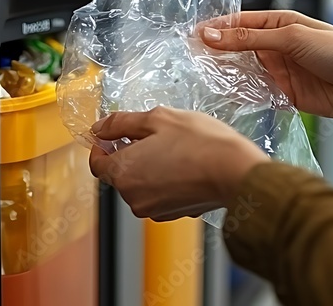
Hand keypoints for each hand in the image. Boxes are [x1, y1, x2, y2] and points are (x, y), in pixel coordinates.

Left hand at [88, 107, 267, 220]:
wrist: (236, 172)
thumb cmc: (200, 143)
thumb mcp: (157, 118)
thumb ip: (121, 122)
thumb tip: (100, 127)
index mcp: (123, 172)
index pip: (96, 163)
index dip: (103, 146)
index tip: (114, 134)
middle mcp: (133, 197)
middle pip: (119, 174)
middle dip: (130, 154)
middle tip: (154, 135)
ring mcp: (153, 209)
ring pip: (140, 184)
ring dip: (149, 167)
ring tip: (174, 148)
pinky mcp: (173, 214)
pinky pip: (159, 194)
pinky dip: (165, 181)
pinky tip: (183, 164)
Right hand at [199, 11, 332, 147]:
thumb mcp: (292, 39)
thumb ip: (250, 39)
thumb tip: (211, 35)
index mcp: (281, 23)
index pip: (240, 23)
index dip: (216, 28)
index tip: (190, 36)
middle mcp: (277, 46)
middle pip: (237, 47)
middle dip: (215, 52)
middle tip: (188, 58)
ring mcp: (279, 71)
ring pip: (243, 71)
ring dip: (225, 74)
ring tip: (200, 77)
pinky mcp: (283, 94)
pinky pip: (255, 93)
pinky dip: (240, 94)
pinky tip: (223, 95)